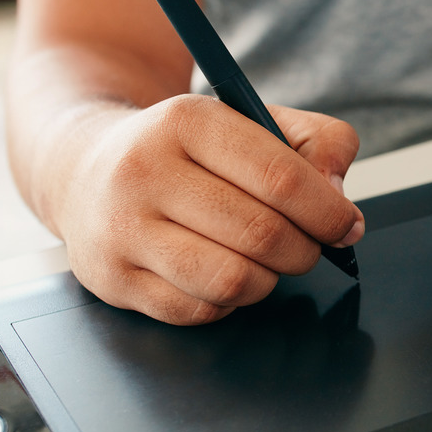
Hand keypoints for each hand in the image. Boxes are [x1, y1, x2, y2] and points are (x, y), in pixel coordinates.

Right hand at [55, 95, 363, 324]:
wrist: (84, 169)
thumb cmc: (189, 152)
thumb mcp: (251, 121)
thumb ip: (317, 142)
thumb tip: (338, 196)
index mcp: (187, 121)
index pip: (280, 177)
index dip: (328, 211)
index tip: (346, 226)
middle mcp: (144, 171)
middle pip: (262, 234)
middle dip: (304, 249)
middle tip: (308, 246)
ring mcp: (122, 229)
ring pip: (232, 280)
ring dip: (268, 279)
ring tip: (266, 261)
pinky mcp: (112, 279)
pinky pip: (198, 310)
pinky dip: (226, 301)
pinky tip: (221, 272)